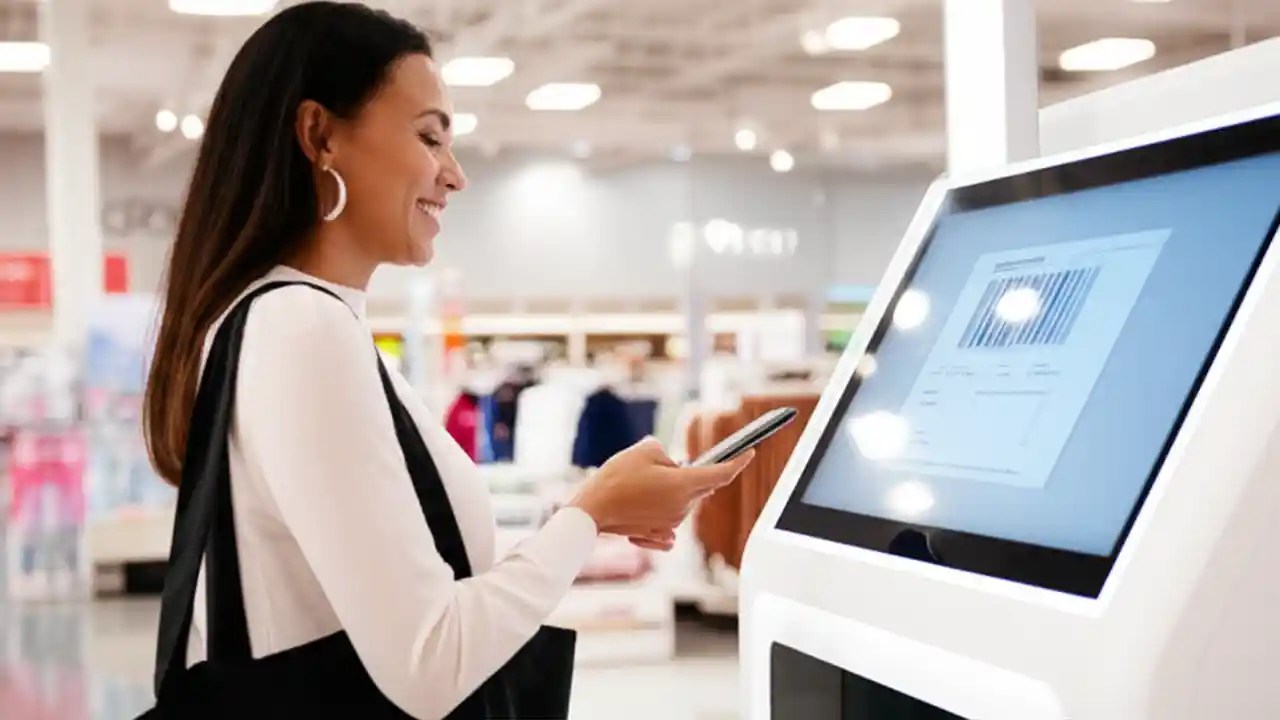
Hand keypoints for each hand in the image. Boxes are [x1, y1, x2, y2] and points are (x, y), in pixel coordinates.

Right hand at [569, 437, 754, 549]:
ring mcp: (672, 523)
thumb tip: (672, 464)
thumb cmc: (616, 479)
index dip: (739, 461)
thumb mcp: (644, 450)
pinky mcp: (658, 533)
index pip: (722, 473)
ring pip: (685, 500)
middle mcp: (683, 507)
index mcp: (684, 484)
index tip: (749, 453)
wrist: (592, 510)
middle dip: (691, 473)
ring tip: (642, 482)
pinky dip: (663, 507)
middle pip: (701, 486)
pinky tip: (643, 503)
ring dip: (673, 488)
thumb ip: (667, 453)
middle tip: (664, 464)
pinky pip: (671, 517)